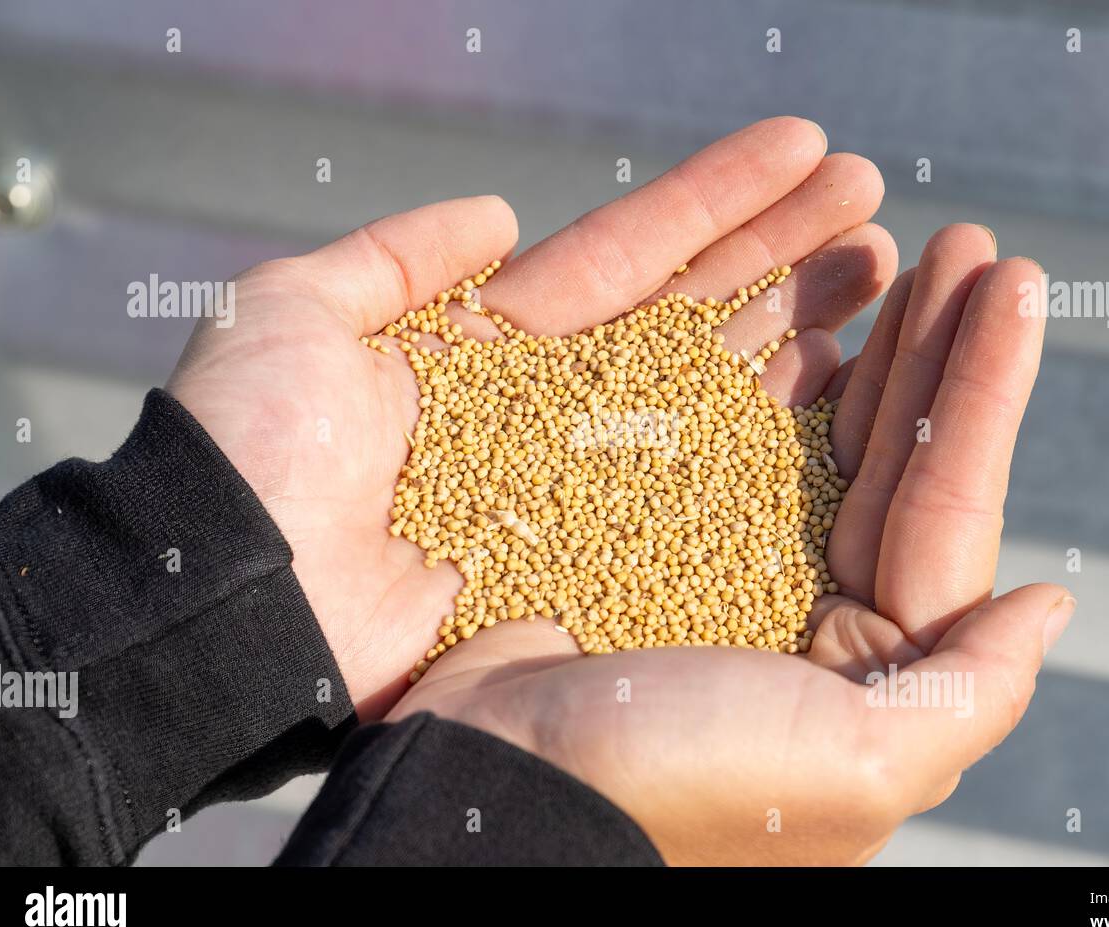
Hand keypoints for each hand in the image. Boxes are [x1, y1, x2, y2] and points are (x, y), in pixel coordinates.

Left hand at [167, 117, 894, 716]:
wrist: (227, 596)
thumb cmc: (247, 451)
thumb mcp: (296, 314)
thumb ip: (395, 257)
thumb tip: (492, 210)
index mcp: (493, 352)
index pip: (630, 257)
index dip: (718, 201)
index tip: (803, 147)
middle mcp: (557, 416)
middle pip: (693, 315)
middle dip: (783, 251)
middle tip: (873, 196)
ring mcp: (588, 488)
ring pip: (715, 389)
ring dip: (798, 320)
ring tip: (881, 261)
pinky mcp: (603, 561)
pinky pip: (701, 487)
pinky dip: (771, 437)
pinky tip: (842, 380)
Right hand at [390, 227, 1073, 864]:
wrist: (494, 775)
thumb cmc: (672, 779)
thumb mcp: (856, 762)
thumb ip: (970, 688)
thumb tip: (1052, 601)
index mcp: (859, 655)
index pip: (944, 505)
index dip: (985, 390)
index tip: (1016, 280)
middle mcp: (796, 596)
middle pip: (884, 448)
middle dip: (931, 342)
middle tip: (965, 241)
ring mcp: (714, 548)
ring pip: (804, 419)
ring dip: (854, 327)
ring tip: (885, 238)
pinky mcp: (637, 513)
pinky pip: (709, 412)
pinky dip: (750, 346)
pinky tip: (788, 291)